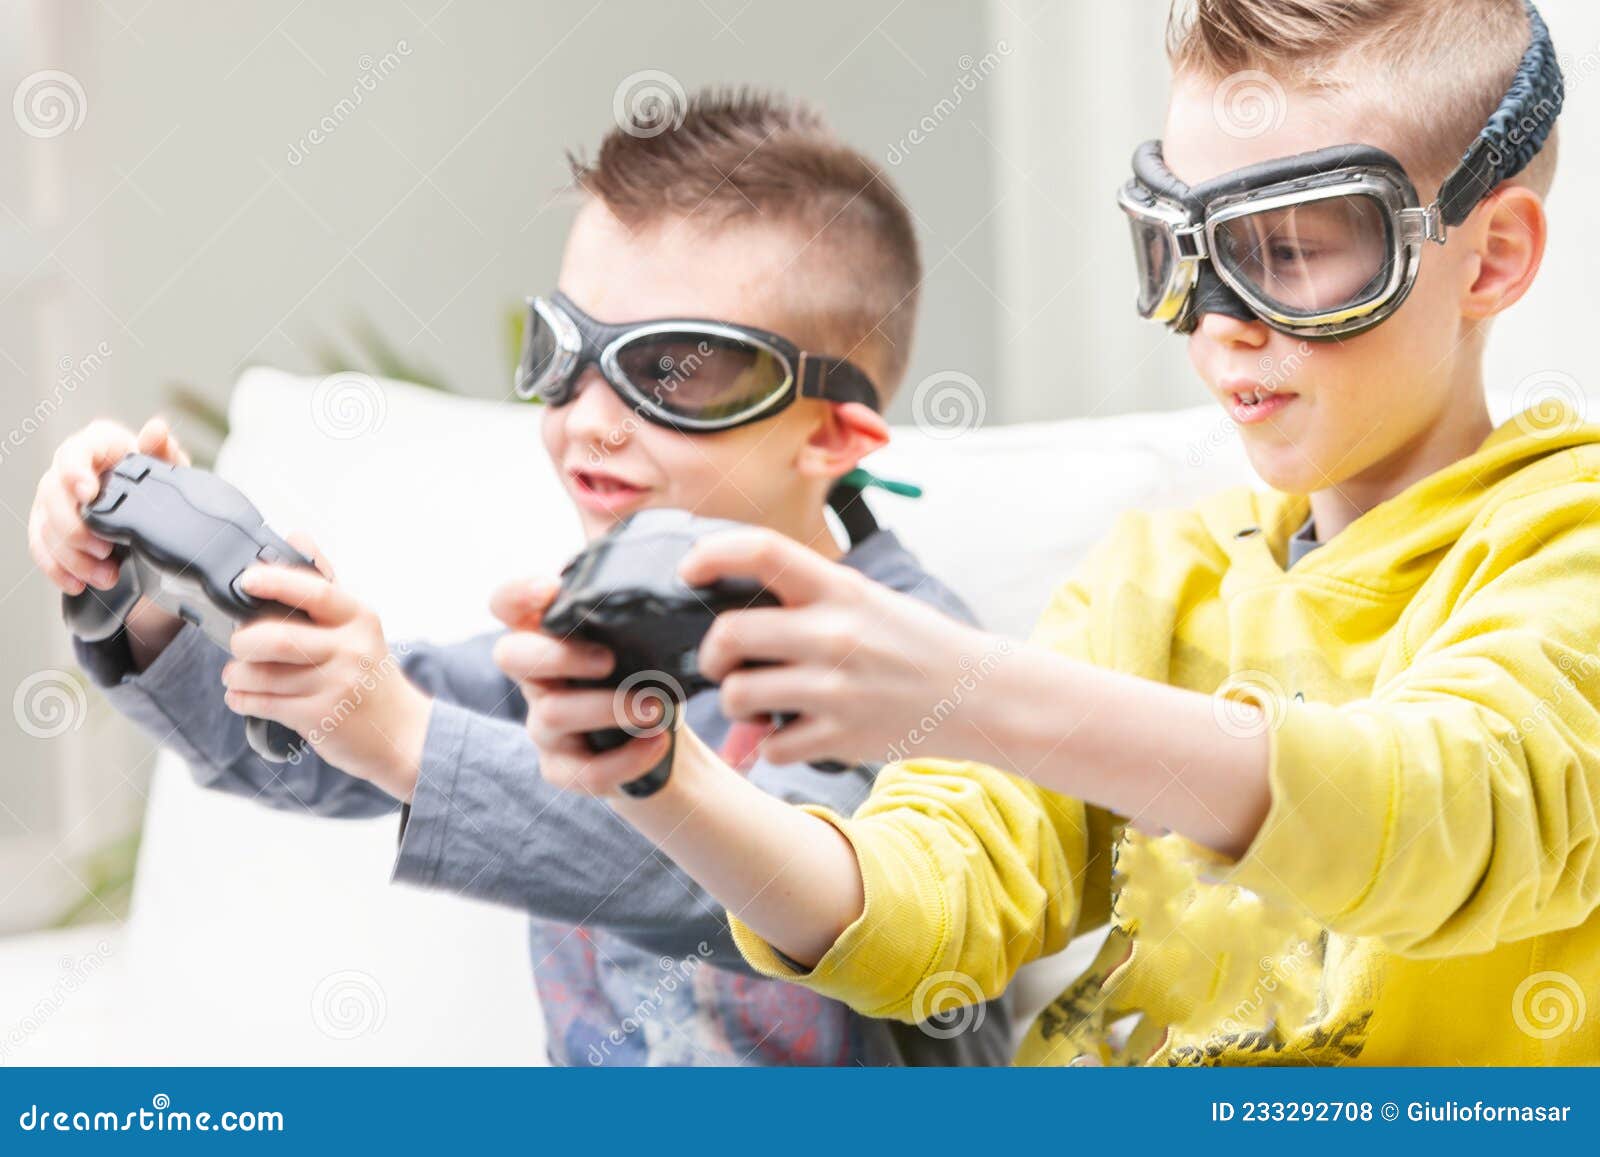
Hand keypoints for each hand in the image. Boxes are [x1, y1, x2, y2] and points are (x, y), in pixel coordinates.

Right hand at [30, 417, 191, 665]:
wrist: (149, 502)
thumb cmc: (154, 475)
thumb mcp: (165, 463)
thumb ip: (160, 448)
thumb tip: (156, 430)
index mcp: (94, 446)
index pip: (73, 454)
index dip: (75, 472)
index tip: (88, 493)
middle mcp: (65, 470)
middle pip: (52, 496)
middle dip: (76, 529)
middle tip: (107, 551)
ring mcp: (53, 498)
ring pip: (46, 528)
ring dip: (73, 557)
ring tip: (107, 577)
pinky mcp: (48, 525)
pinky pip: (41, 548)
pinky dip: (57, 569)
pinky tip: (77, 584)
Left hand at [221, 535, 431, 798]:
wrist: (403, 733)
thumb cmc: (370, 674)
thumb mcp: (359, 626)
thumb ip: (324, 585)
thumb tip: (297, 535)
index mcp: (359, 618)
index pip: (315, 592)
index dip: (276, 582)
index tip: (247, 579)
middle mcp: (350, 650)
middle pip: (276, 638)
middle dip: (243, 642)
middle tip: (239, 645)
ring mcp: (336, 685)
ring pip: (262, 676)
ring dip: (237, 675)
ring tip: (237, 675)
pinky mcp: (320, 717)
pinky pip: (264, 704)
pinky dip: (242, 699)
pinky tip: (243, 696)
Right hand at [490, 578, 672, 795]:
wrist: (665, 735)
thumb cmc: (649, 668)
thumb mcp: (647, 625)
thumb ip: (643, 593)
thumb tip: (687, 556)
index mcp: (550, 631)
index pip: (507, 603)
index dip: (516, 594)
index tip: (549, 589)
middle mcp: (537, 676)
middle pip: (510, 658)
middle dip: (557, 655)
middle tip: (608, 658)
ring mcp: (544, 724)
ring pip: (550, 716)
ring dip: (608, 709)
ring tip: (657, 707)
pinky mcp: (563, 768)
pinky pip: (578, 773)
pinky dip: (622, 760)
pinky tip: (656, 744)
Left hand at [684, 528, 1005, 767]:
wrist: (979, 694)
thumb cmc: (913, 643)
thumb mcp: (864, 601)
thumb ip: (804, 605)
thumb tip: (734, 625)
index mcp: (839, 588)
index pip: (762, 550)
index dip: (712, 554)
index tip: (688, 569)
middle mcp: (834, 633)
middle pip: (730, 634)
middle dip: (713, 654)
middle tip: (723, 663)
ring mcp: (836, 688)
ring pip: (739, 695)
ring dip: (737, 703)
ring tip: (758, 703)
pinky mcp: (841, 736)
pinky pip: (773, 746)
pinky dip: (773, 746)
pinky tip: (793, 734)